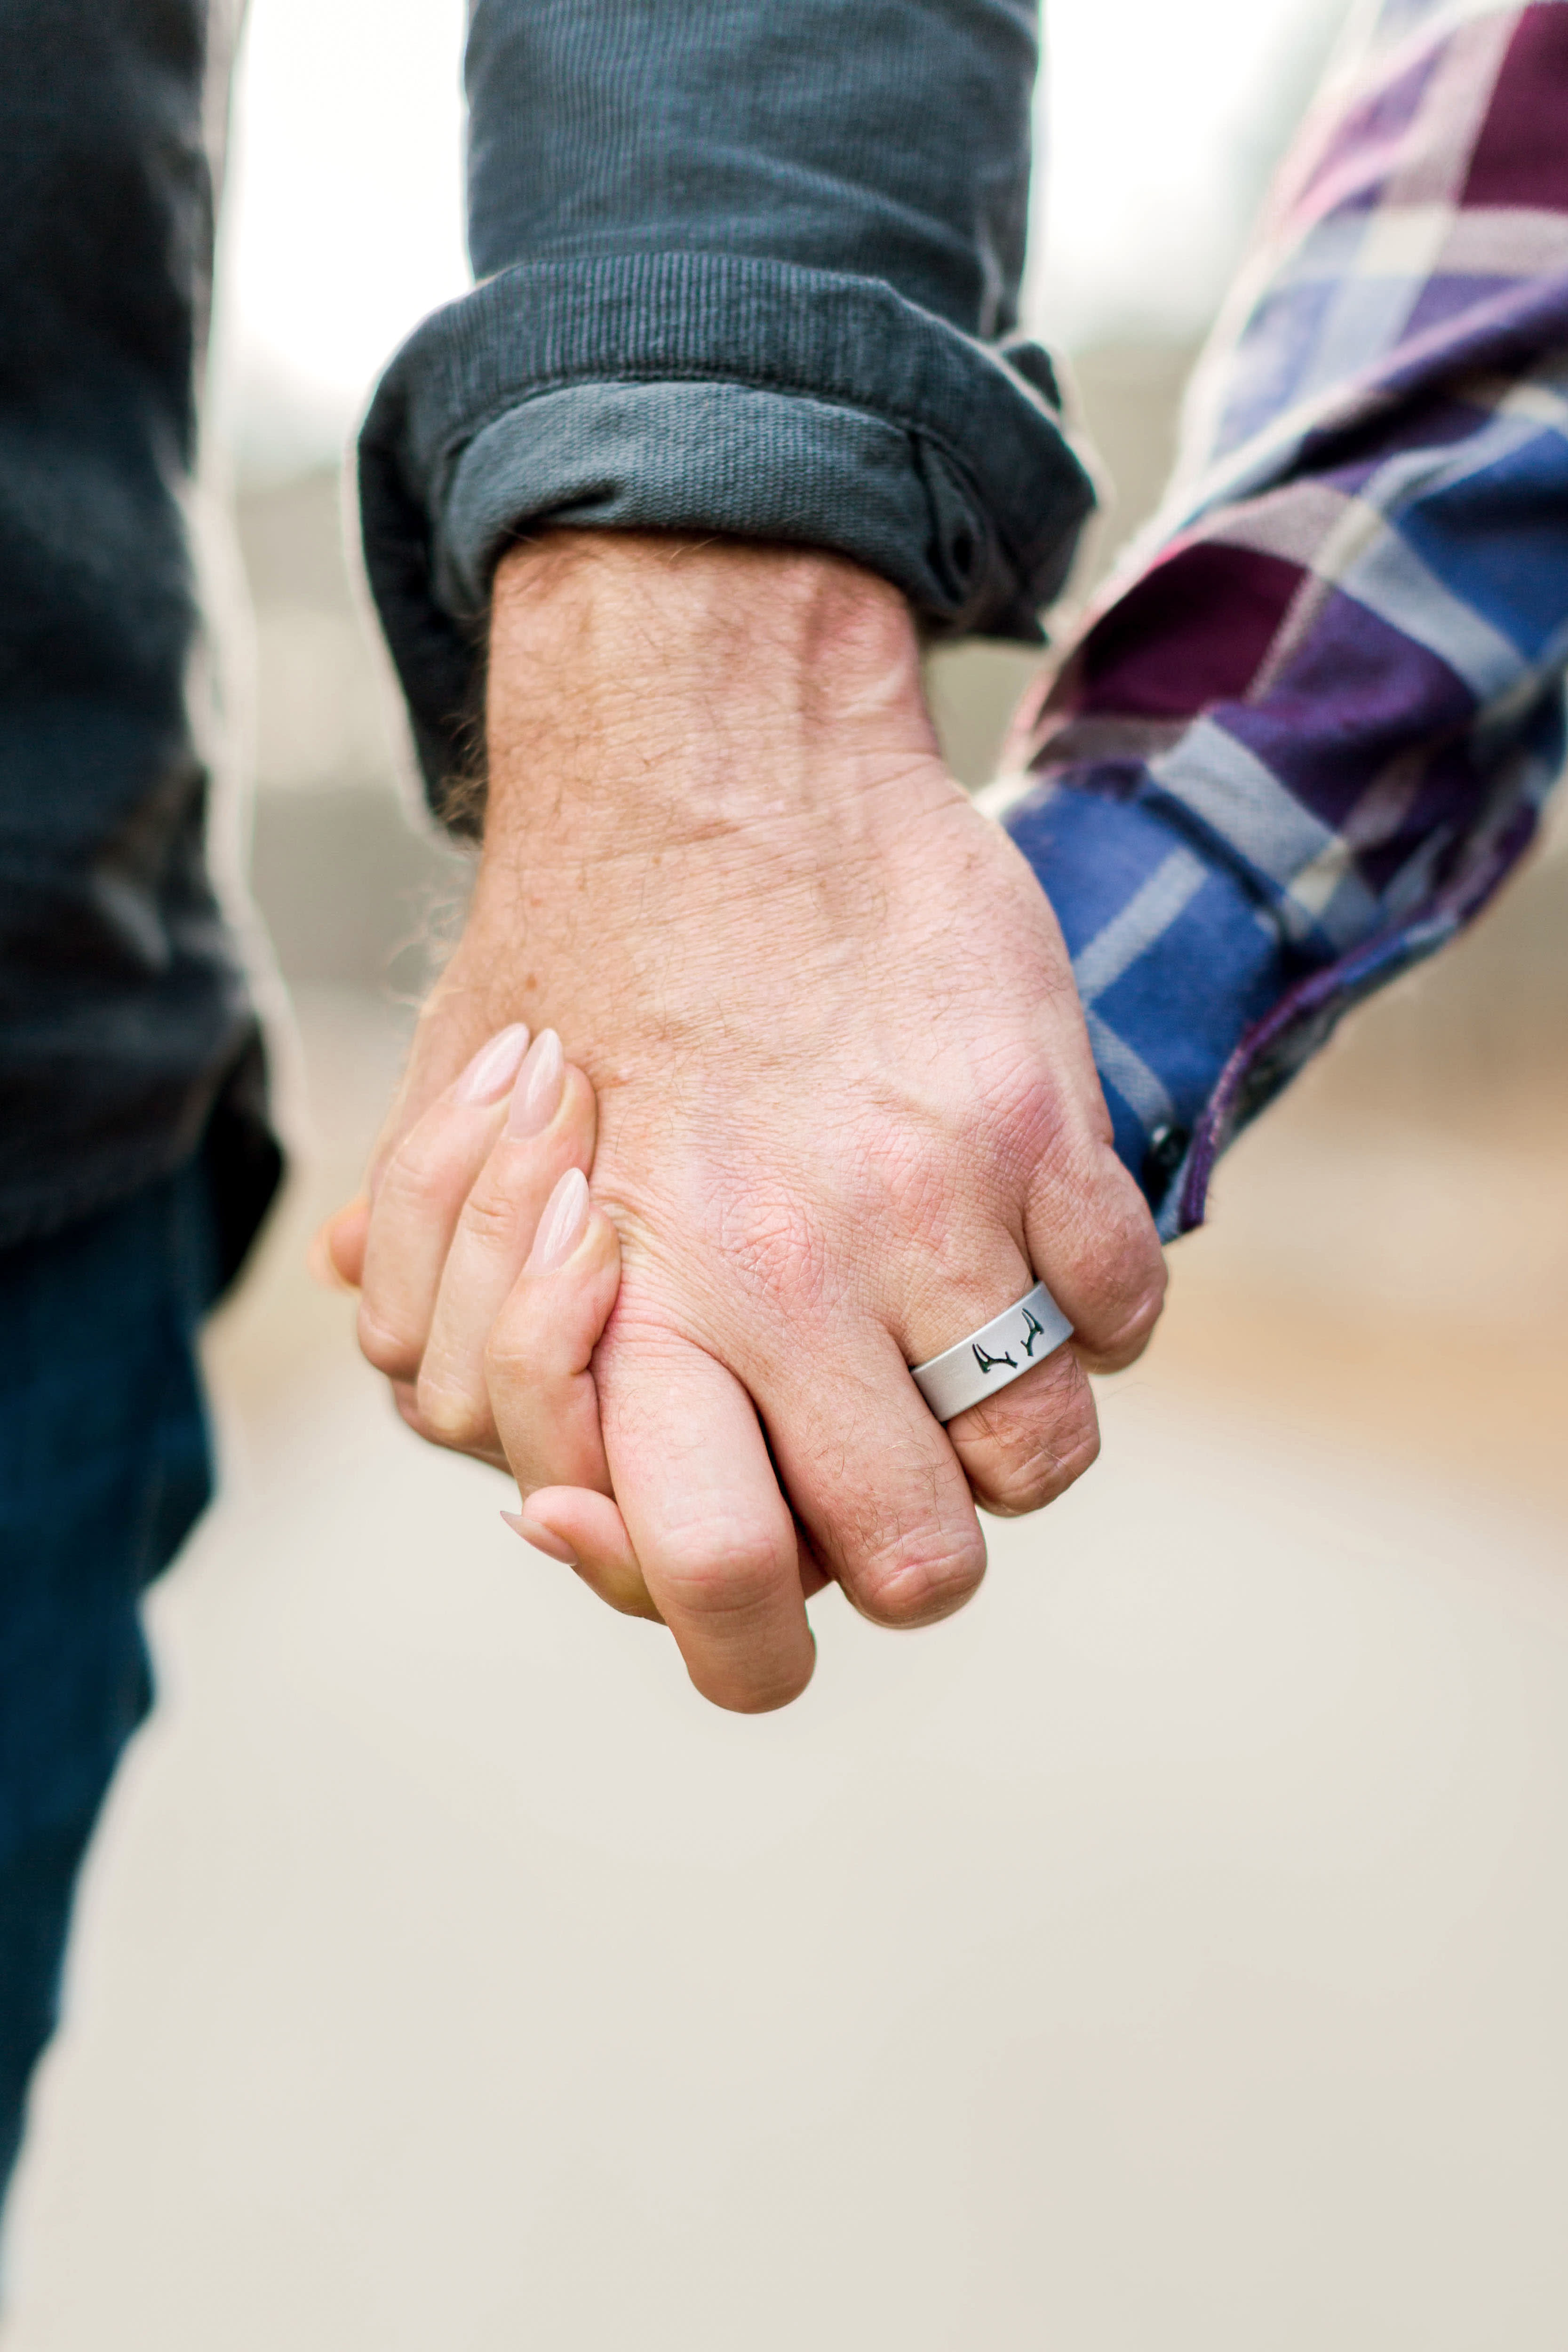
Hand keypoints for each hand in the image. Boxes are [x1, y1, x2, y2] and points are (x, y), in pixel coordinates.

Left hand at [353, 534, 1165, 1713]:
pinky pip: (1126, 1310)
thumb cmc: (576, 962)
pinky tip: (1029, 1249)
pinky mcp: (1041, 1120)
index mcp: (644, 1305)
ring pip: (1041, 1460)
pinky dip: (1094, 1310)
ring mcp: (936, 1205)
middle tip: (875, 1465)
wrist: (708, 759)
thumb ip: (464, 1329)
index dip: (739, 1632)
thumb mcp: (461, 1147)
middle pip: (917, 1568)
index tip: (748, 1560)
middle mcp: (794, 1279)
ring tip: (961, 1353)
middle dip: (899, 1550)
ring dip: (1009, 1437)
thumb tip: (531, 1494)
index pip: (715, 1584)